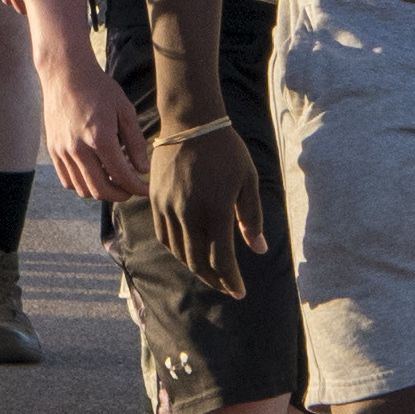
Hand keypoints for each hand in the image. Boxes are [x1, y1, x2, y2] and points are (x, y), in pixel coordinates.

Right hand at [38, 42, 145, 207]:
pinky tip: (94, 174)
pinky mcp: (53, 150)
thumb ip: (135, 142)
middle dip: (120, 194)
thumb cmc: (98, 88)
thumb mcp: (125, 110)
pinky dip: (82, 185)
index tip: (146, 189)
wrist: (65, 73)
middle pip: (101, 189)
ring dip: (101, 191)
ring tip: (113, 180)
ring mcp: (63, 151)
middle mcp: (79, 149)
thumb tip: (142, 169)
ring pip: (83, 189)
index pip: (122, 176)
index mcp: (100, 138)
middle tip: (130, 189)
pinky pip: (67, 180)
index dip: (137, 187)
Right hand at [156, 121, 270, 296]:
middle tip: (226, 287)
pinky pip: (163, 235)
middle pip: (198, 261)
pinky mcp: (155, 200)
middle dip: (214, 280)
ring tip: (209, 273)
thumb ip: (252, 218)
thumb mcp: (248, 182)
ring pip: (178, 252)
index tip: (239, 291)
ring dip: (194, 268)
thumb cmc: (227, 150)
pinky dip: (176, 250)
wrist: (191, 122)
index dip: (231, 280)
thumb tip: (259, 249)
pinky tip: (188, 252)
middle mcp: (189, 212)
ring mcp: (168, 207)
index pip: (222, 259)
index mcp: (216, 209)